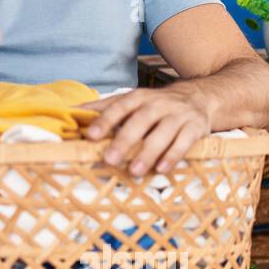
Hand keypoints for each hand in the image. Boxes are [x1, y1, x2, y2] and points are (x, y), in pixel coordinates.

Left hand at [78, 84, 213, 174]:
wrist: (197, 97)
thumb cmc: (155, 104)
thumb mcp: (131, 101)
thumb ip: (103, 108)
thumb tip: (71, 113)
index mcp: (138, 98)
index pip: (119, 108)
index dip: (104, 121)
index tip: (89, 135)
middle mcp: (157, 104)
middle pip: (140, 121)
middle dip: (124, 140)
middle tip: (109, 159)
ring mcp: (178, 115)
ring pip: (163, 133)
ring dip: (148, 152)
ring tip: (134, 170)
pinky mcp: (195, 128)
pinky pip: (184, 142)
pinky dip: (173, 156)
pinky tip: (161, 169)